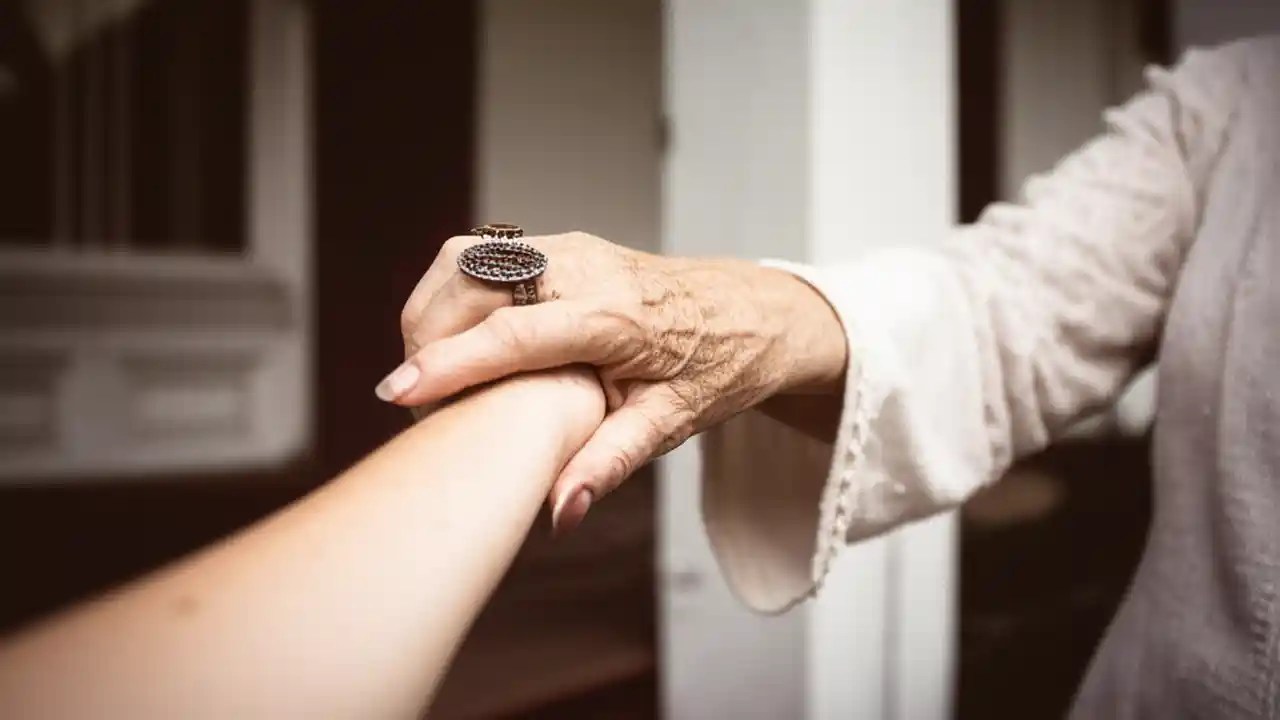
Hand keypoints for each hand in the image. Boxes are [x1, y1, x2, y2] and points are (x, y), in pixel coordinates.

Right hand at [379, 232, 845, 532]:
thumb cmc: (717, 366)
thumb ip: (609, 462)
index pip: (512, 335)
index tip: (396, 394)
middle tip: (420, 407)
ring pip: (464, 259)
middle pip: (471, 284)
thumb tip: (560, 512)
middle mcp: (584, 268)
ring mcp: (567, 247)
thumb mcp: (672, 423)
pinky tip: (457, 341)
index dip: (449, 364)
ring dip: (430, 312)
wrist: (752, 311)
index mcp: (615, 316)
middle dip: (426, 340)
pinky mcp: (556, 245)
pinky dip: (451, 295)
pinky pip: (480, 255)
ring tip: (432, 374)